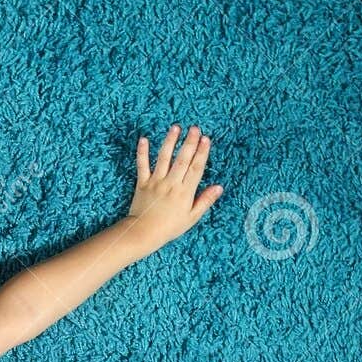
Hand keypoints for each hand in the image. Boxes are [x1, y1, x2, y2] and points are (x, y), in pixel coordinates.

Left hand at [125, 123, 222, 252]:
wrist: (143, 234)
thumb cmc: (169, 228)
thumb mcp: (191, 217)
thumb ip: (205, 201)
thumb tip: (219, 187)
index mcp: (185, 192)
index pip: (196, 168)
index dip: (202, 153)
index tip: (206, 139)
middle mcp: (171, 184)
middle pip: (182, 159)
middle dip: (189, 142)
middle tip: (195, 128)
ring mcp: (156, 182)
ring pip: (164, 158)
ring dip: (170, 141)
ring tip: (175, 128)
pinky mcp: (142, 183)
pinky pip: (142, 165)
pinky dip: (142, 152)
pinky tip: (144, 139)